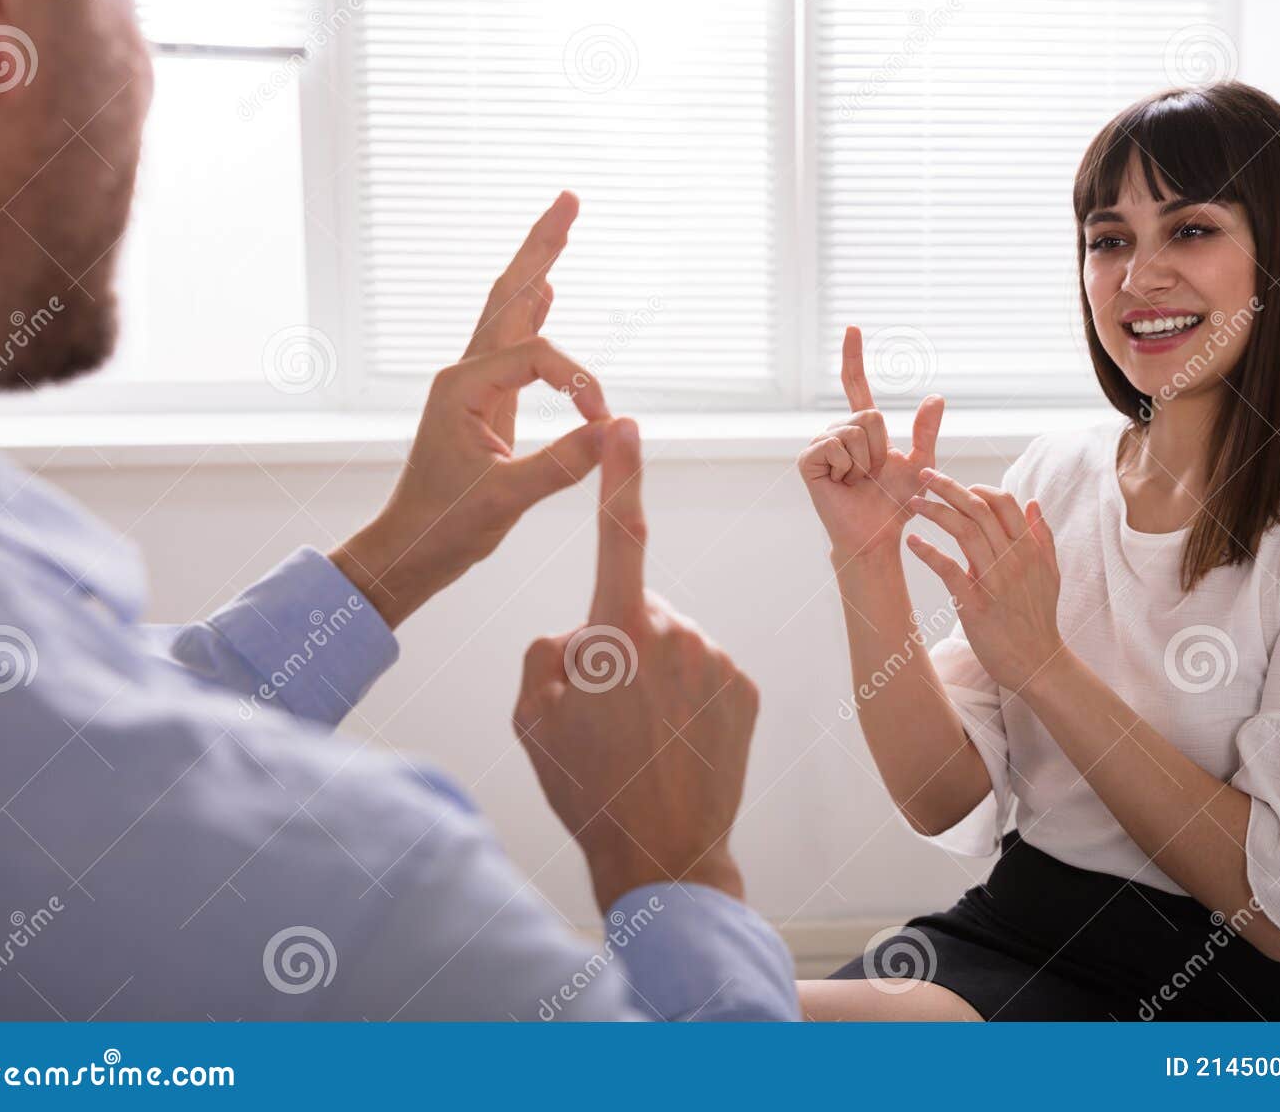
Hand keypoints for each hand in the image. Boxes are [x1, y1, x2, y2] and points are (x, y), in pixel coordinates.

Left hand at [331, 193, 610, 626]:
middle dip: (540, 246)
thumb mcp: (505, 500)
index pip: (538, 357)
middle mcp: (463, 375)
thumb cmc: (444, 528)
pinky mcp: (484, 404)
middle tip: (569, 199)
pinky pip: (513, 345)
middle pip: (510, 296)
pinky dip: (533, 312)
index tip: (602, 423)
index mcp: (462, 388)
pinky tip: (547, 294)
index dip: (580, 382)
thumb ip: (561, 465)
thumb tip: (614, 431)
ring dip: (536, 269)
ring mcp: (472, 387)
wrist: (410, 550)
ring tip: (561, 228)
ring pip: (509, 314)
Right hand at [512, 418, 758, 910]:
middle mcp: (676, 631)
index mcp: (617, 630)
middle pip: (639, 608)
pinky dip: (690, 694)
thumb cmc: (588, 787)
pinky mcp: (748, 687)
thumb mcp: (531, 716)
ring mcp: (718, 658)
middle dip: (621, 639)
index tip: (629, 426)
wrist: (663, 853)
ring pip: (675, 641)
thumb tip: (578, 631)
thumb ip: (546, 650)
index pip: (620, 534)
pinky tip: (678, 739)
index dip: (623, 475)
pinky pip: (708, 671)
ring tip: (645, 734)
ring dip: (657, 671)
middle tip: (609, 710)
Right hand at [797, 326, 944, 561]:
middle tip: (872, 474)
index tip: (853, 328)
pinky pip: (834, 446)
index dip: (853, 357)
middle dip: (881, 447)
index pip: (855, 385)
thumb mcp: (921, 465)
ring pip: (853, 432)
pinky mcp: (808, 461)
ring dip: (865, 461)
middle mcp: (837, 431)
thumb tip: (937, 397)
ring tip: (857, 480)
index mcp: (861, 429)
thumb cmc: (896, 503)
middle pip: (869, 415)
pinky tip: (842, 483)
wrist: (876, 534)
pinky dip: (847, 467)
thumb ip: (927, 432)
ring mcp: (820, 445)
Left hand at [905, 469, 1064, 691]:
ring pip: (964, 532)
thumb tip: (1034, 502)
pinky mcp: (976, 604)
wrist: (1036, 661)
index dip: (978, 488)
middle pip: (979, 509)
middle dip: (948, 488)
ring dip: (935, 511)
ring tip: (913, 502)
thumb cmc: (1038, 617)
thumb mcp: (1049, 573)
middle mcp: (1013, 559)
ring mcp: (995, 580)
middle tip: (923, 475)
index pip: (1004, 502)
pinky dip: (929, 552)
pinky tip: (913, 541)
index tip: (958, 487)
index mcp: (1028, 549)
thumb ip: (1042, 536)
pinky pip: (949, 571)